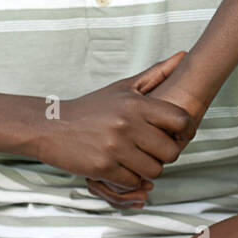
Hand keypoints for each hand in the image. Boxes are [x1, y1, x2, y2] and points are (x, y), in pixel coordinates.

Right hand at [37, 51, 193, 187]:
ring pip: (155, 170)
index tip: (176, 134)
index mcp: (135, 104)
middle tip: (152, 150)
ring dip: (148, 169)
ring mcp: (115, 148)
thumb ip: (156, 73)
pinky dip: (130, 179)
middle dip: (164, 154)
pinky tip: (121, 167)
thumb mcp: (123, 88)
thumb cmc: (91, 108)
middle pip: (171, 151)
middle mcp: (127, 125)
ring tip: (136, 159)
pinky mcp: (103, 168)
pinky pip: (133, 182)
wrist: (52, 126)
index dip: (185, 130)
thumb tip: (183, 55)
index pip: (181, 120)